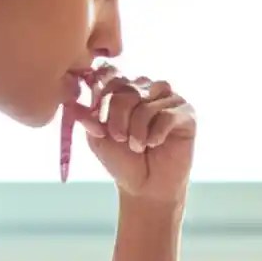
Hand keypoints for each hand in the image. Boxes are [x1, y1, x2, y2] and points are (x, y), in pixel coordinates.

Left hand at [68, 64, 195, 202]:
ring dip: (137, 129)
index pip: (111, 73)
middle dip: (117, 117)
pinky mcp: (187, 113)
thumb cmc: (123, 160)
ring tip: (138, 146)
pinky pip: (167, 115)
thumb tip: (74, 104)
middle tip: (119, 138)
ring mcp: (169, 99)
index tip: (100, 119)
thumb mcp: (97, 138)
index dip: (102, 93)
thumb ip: (87, 117)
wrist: (146, 187)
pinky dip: (155, 134)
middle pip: (127, 88)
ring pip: (146, 103)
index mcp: (125, 88)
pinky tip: (154, 144)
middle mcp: (148, 88)